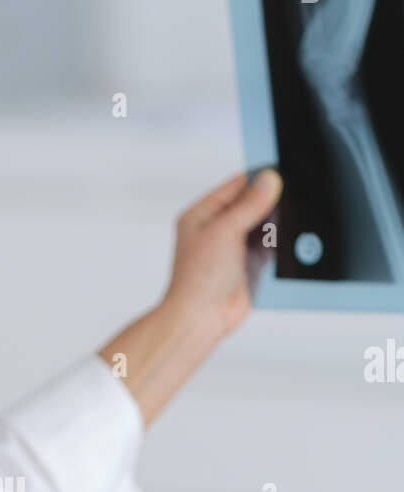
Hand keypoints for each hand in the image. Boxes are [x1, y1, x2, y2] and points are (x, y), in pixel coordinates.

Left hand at [96, 168, 282, 425]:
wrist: (201, 318)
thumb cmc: (198, 279)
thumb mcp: (224, 231)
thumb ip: (249, 205)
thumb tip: (270, 180)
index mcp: (201, 214)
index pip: (235, 185)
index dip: (258, 178)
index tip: (282, 172)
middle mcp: (216, 229)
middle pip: (251, 204)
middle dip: (271, 201)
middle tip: (292, 195)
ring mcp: (232, 247)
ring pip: (262, 225)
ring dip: (276, 223)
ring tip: (289, 219)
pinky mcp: (248, 265)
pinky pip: (268, 246)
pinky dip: (279, 242)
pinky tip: (288, 238)